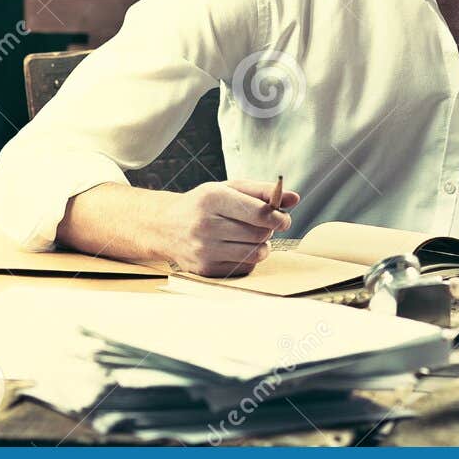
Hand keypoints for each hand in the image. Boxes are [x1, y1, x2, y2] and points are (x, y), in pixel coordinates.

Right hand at [162, 178, 299, 276]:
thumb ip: (262, 191)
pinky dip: (247, 259)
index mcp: (212, 199)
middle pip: (259, 234)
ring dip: (260, 246)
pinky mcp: (205, 269)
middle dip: (268, 230)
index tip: (283, 219)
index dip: (278, 217)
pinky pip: (244, 268)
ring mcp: (204, 250)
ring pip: (255, 254)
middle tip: (262, 226)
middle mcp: (205, 225)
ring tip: (249, 236)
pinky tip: (235, 248)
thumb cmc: (203, 204)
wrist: (164, 226)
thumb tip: (295, 198)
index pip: (259, 213)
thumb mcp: (229, 188)